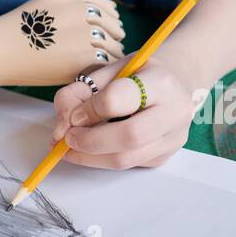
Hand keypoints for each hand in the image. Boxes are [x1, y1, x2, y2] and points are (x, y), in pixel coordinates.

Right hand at [0, 0, 125, 86]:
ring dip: (113, 51)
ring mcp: (84, 31)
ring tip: (105, 59)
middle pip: (112, 22)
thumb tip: (114, 14)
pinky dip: (107, 65)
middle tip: (110, 46)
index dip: (109, 20)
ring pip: (113, 41)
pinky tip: (98, 69)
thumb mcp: (51, 3)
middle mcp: (81, 7)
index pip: (105, 5)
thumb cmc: (24, 30)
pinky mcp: (84, 55)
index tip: (106, 30)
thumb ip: (78, 4)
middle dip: (113, 35)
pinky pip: (109, 59)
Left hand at [50, 56, 195, 169]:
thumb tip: (61, 129)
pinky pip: (127, 165)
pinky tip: (91, 149)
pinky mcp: (164, 157)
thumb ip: (79, 93)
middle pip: (129, 137)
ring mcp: (173, 138)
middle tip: (68, 138)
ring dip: (90, 157)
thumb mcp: (108, 71)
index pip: (118, 99)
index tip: (74, 114)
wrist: (174, 85)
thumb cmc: (138, 76)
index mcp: (160, 81)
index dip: (89, 110)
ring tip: (70, 147)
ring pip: (126, 159)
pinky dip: (101, 160)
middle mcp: (174, 112)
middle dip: (90, 142)